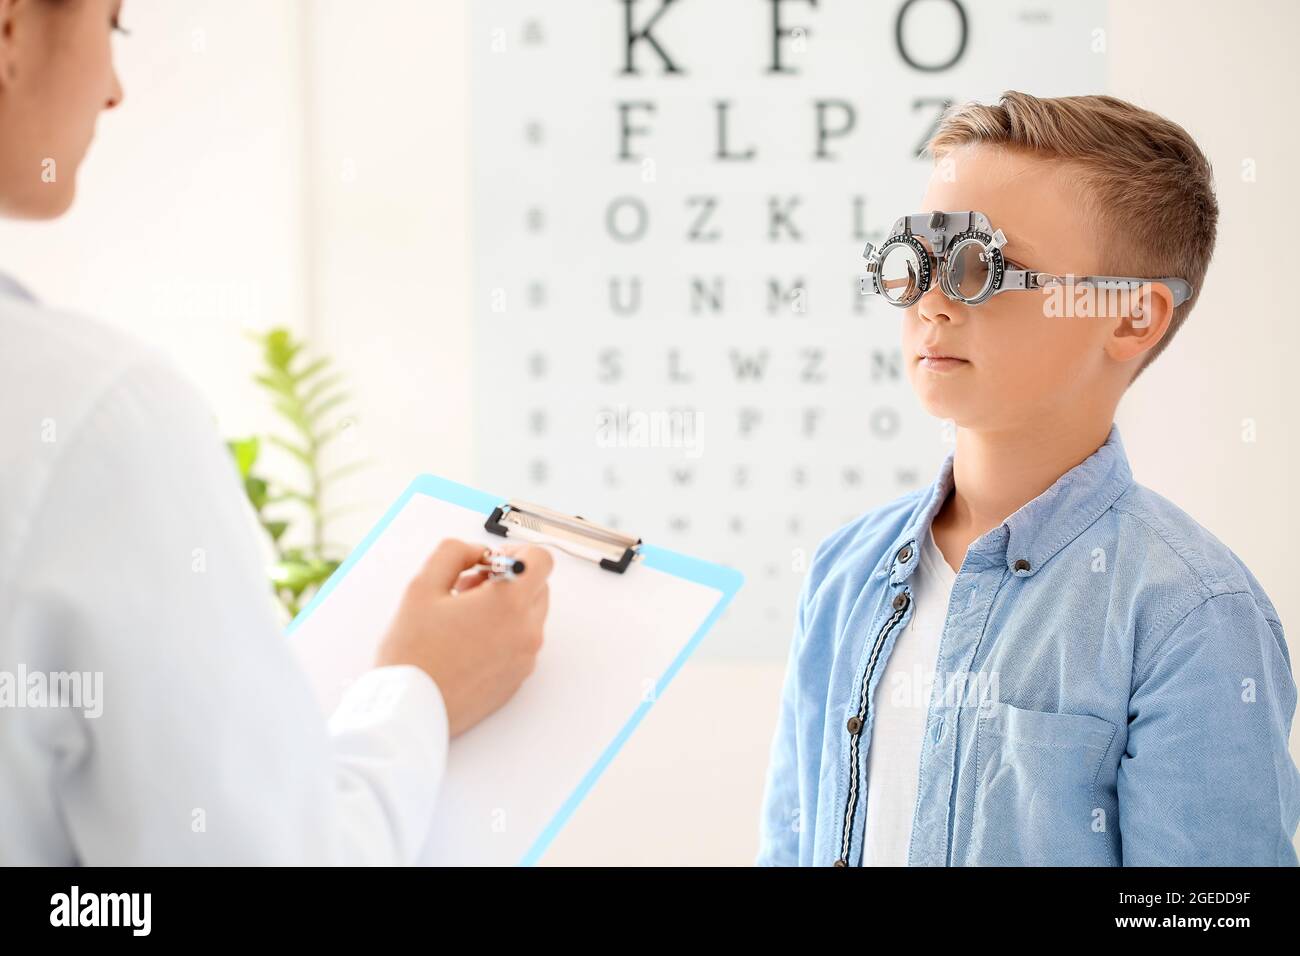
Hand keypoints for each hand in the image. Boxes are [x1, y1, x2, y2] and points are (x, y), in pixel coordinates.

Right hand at [376, 538, 553, 736]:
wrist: (409, 710)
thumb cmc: (413, 654)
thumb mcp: (422, 586)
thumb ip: (454, 553)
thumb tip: (477, 551)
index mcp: (509, 605)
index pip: (541, 560)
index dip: (517, 552)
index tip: (493, 561)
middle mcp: (526, 633)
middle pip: (537, 586)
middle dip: (508, 579)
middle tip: (468, 588)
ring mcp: (525, 659)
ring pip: (529, 615)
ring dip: (505, 607)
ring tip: (463, 616)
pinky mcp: (517, 679)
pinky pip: (521, 643)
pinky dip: (503, 634)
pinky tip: (467, 641)